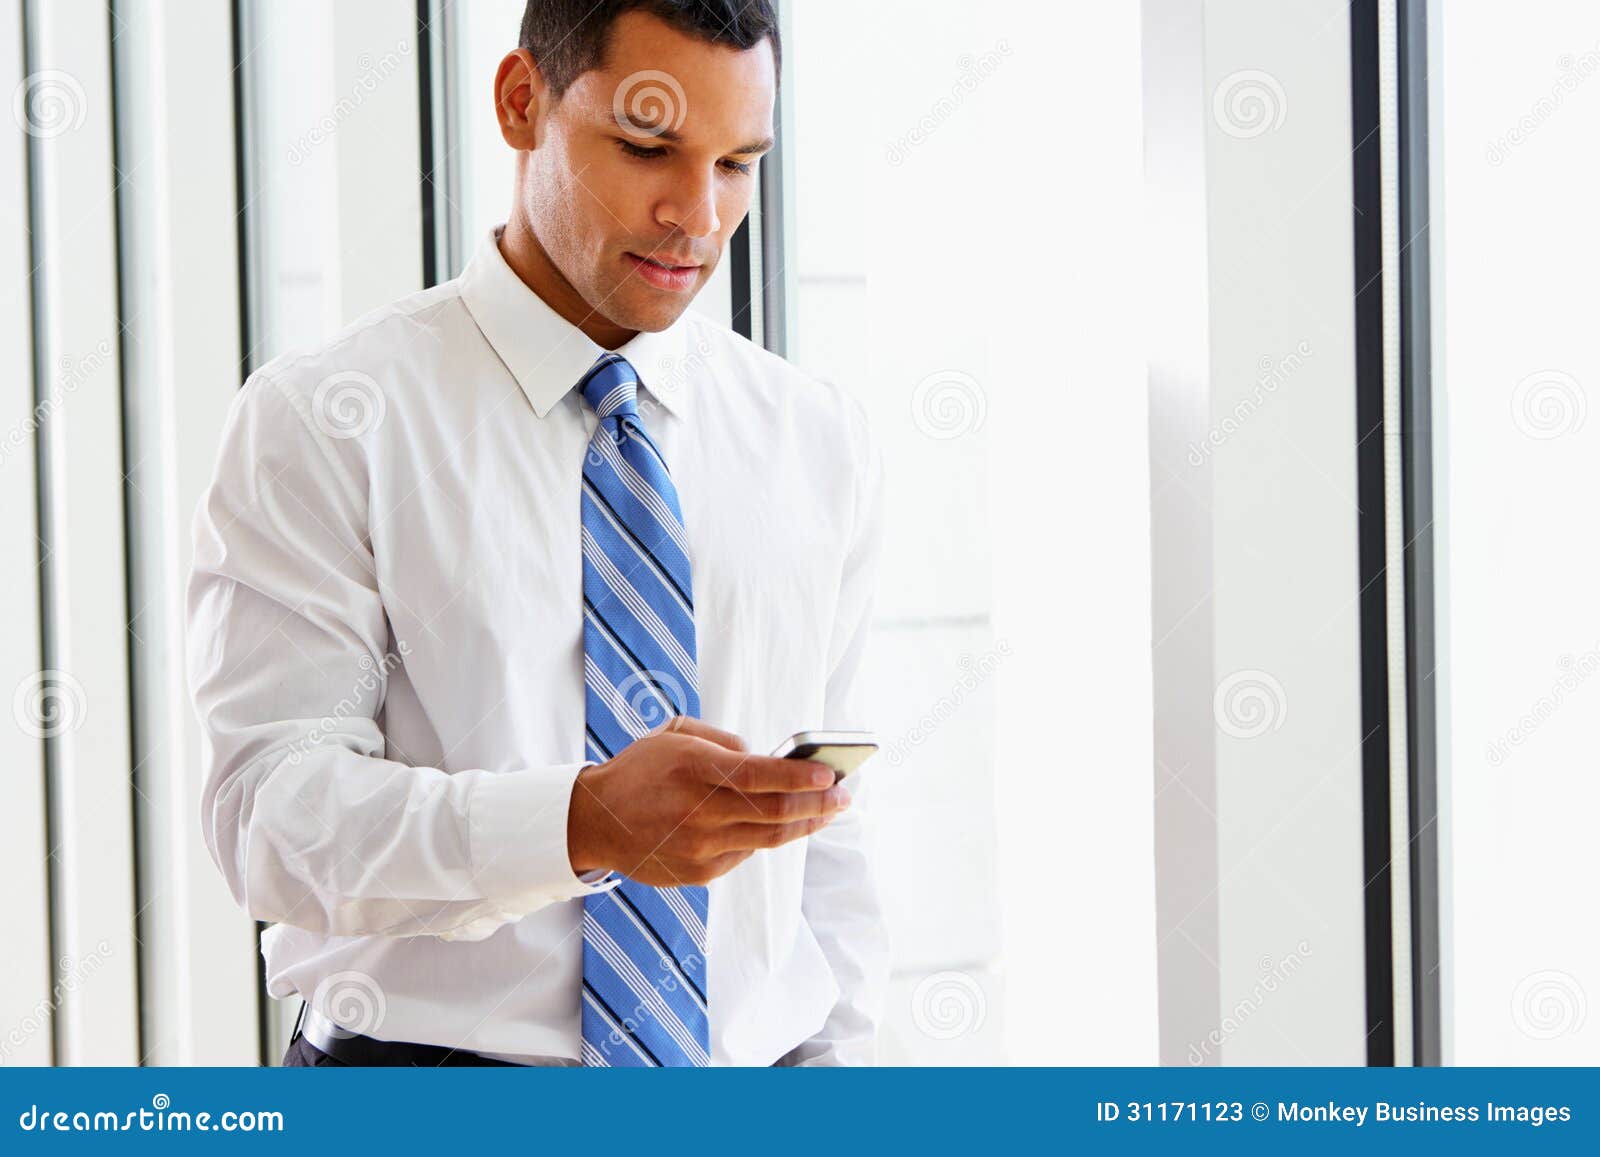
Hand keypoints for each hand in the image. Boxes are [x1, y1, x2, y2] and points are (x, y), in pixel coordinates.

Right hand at [566, 716, 849, 885]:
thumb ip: (724, 743)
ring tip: (827, 812)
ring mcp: (699, 847)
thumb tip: (767, 760)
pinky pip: (746, 853)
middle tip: (844, 796)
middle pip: (775, 812)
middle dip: (818, 804)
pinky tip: (785, 826)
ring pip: (768, 839)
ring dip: (805, 825)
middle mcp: (698, 811)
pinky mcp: (699, 873)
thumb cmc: (642, 770)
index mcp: (694, 768)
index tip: (832, 773)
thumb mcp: (676, 735)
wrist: (593, 820)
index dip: (802, 776)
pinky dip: (768, 838)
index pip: (761, 775)